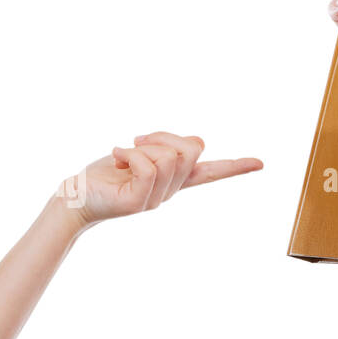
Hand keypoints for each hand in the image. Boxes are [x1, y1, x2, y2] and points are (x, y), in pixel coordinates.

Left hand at [55, 132, 261, 227]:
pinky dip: (129, 153)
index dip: (236, 167)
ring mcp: (155, 199)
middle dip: (164, 136)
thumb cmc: (107, 174)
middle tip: (137, 142)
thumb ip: (169, 147)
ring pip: (169, 157)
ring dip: (142, 146)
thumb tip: (197, 143)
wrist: (76, 196)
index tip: (261, 163)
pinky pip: (147, 166)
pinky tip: (116, 156)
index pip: (211, 172)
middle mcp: (169, 191)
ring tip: (123, 155)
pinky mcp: (138, 203)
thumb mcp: (143, 153)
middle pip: (191, 149)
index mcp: (173, 179)